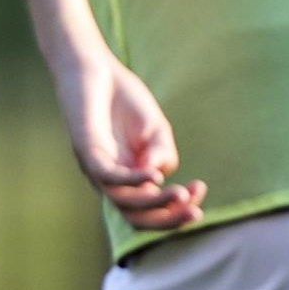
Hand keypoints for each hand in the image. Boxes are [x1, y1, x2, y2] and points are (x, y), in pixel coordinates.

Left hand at [55, 49, 205, 232]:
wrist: (95, 70)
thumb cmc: (124, 101)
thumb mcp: (155, 131)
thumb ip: (161, 153)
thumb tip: (158, 177)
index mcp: (129, 179)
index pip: (151, 209)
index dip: (176, 208)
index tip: (201, 190)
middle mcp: (111, 181)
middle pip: (136, 217)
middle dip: (168, 219)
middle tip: (195, 213)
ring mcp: (97, 169)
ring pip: (124, 202)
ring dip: (155, 203)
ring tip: (180, 194)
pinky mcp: (87, 152)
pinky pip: (108, 176)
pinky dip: (132, 180)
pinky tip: (153, 176)